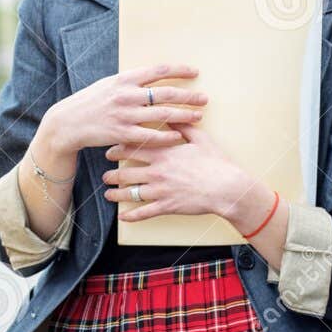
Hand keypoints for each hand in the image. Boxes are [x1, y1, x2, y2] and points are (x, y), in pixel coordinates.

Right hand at [47, 63, 206, 156]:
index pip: (158, 70)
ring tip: (199, 116)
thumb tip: (153, 77)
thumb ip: (131, 82)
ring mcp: (125, 115)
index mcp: (124, 79)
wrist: (68, 123)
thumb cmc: (90, 102)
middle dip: (188, 96)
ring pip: (162, 114)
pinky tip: (180, 136)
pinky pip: (151, 135)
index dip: (179, 70)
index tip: (195, 72)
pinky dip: (167, 135)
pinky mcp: (122, 133)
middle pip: (166, 93)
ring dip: (184, 115)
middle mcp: (126, 95)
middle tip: (204, 99)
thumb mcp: (109, 84)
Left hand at [102, 122, 248, 222]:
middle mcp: (157, 171)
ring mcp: (161, 190)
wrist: (226, 187)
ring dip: (116, 194)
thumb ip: (182, 127)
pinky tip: (123, 217)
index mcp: (164, 153)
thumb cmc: (216, 162)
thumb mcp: (200, 138)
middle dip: (112, 174)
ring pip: (130, 193)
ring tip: (109, 194)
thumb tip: (171, 115)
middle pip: (126, 172)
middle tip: (105, 175)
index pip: (133, 149)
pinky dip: (131, 216)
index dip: (118, 150)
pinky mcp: (167, 206)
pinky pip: (144, 212)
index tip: (110, 151)